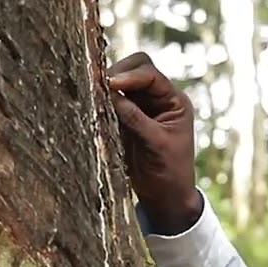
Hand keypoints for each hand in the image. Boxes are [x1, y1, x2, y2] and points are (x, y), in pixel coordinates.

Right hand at [107, 52, 201, 233]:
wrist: (165, 197)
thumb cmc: (170, 172)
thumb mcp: (156, 144)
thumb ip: (135, 118)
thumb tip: (111, 93)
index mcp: (175, 101)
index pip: (151, 75)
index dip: (130, 76)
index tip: (109, 83)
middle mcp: (159, 99)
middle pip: (136, 69)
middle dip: (117, 73)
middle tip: (97, 85)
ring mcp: (142, 108)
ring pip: (121, 83)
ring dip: (107, 87)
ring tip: (92, 95)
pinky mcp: (126, 119)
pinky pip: (111, 101)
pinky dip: (102, 101)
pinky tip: (92, 106)